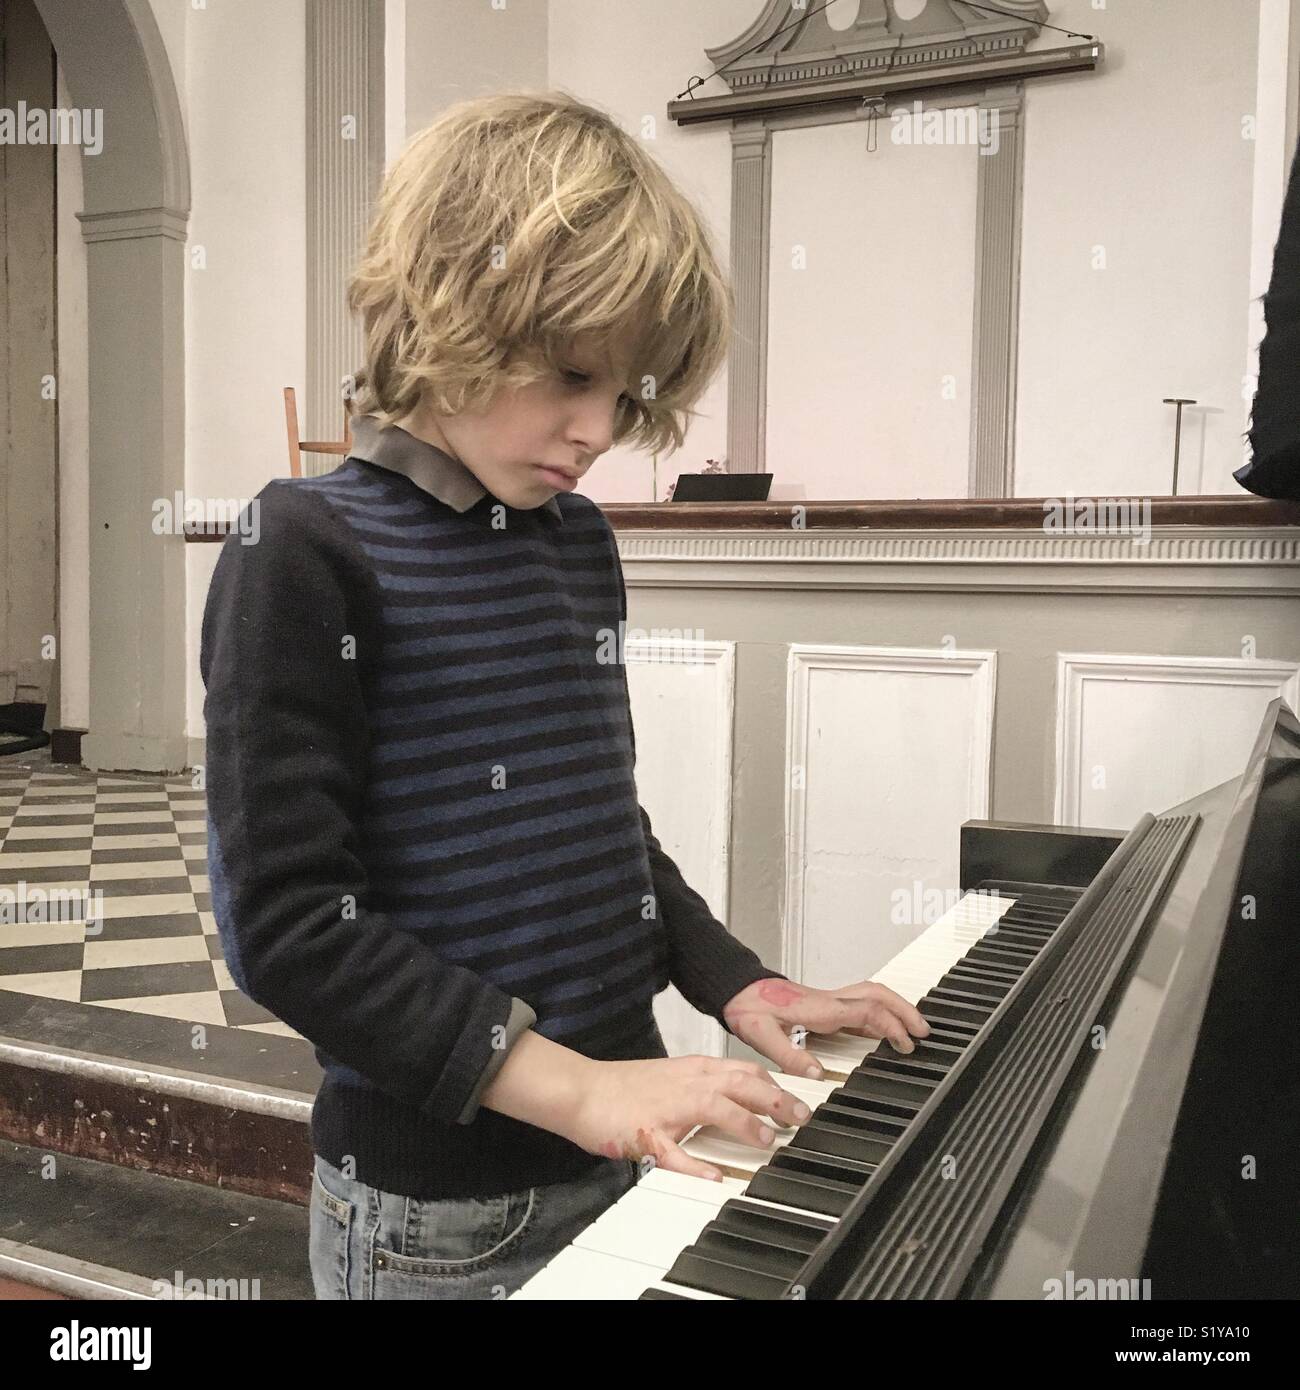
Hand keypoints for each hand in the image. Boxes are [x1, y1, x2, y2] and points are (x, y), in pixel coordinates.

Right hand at [560, 1055, 813, 1181]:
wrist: (582, 1089)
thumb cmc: (625, 1087)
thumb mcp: (673, 1077)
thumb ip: (706, 1086)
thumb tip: (739, 1099)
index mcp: (694, 1070)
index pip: (745, 1070)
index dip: (777, 1083)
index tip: (800, 1098)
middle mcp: (686, 1083)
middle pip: (739, 1083)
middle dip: (775, 1099)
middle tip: (801, 1117)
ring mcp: (666, 1107)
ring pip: (714, 1107)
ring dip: (744, 1123)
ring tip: (767, 1141)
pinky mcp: (645, 1133)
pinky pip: (672, 1152)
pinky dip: (694, 1165)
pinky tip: (712, 1178)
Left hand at [722, 977, 929, 1080]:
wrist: (737, 989)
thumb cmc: (748, 1008)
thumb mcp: (760, 1035)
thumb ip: (788, 1055)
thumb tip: (816, 1073)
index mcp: (819, 1008)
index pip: (866, 1010)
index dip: (890, 1024)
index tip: (906, 1043)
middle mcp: (828, 1001)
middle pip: (877, 995)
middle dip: (905, 1010)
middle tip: (924, 1032)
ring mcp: (828, 1000)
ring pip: (872, 994)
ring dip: (896, 1007)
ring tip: (914, 1028)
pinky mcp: (824, 1004)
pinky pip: (861, 1002)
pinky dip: (880, 1010)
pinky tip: (884, 1026)